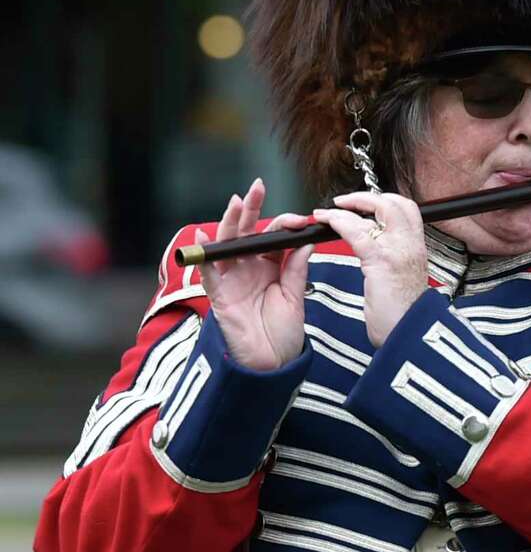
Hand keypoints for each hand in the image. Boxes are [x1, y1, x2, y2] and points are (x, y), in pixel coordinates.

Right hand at [198, 179, 311, 370]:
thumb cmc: (284, 332)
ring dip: (231, 223)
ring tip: (237, 203)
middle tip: (257, 188)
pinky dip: (204, 254)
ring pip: (227, 244)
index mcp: (269, 266)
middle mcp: (249, 267)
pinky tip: (204, 237)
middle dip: (251, 209)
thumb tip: (305, 240)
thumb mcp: (295, 296)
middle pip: (247, 232)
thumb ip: (297, 268)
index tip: (301, 220)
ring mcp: (232, 279)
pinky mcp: (218, 294)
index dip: (285, 224)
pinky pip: (208, 272)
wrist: (273, 363)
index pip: (273, 236)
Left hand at [312, 191, 429, 346]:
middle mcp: (411, 244)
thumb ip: (393, 261)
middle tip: (344, 202)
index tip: (365, 205)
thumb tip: (376, 250)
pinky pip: (358, 231)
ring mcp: (398, 250)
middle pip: (395, 203)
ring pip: (378, 210)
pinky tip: (326, 222)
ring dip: (348, 206)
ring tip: (327, 212)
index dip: (384, 202)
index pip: (406, 210)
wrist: (410, 333)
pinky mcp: (382, 260)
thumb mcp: (402, 279)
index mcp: (416, 248)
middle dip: (367, 197)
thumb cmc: (403, 314)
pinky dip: (338, 221)